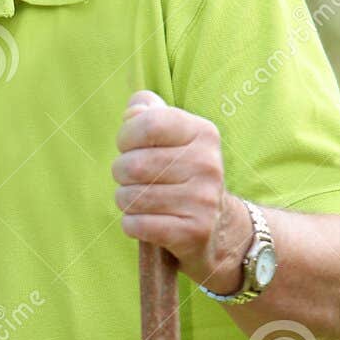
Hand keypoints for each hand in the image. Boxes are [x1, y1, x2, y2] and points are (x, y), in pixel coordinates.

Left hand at [112, 90, 252, 291]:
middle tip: (134, 179)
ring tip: (142, 200)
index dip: (126, 136)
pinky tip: (148, 222)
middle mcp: (208, 164)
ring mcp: (203, 200)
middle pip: (133, 164)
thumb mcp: (175, 137)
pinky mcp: (193, 232)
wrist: (219, 228)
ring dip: (126, 200)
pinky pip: (136, 224)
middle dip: (121, 173)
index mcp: (203, 133)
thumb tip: (135, 108)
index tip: (129, 146)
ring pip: (130, 196)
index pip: (148, 123)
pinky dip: (132, 224)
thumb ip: (150, 113)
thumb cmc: (183, 174)